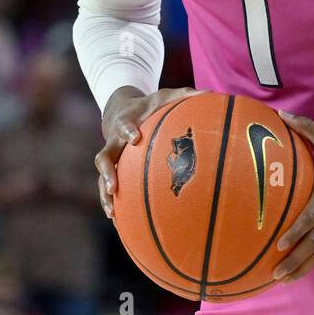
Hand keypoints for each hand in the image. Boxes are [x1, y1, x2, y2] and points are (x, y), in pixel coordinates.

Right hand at [94, 86, 201, 217]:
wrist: (119, 110)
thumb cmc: (148, 106)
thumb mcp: (165, 96)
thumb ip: (185, 95)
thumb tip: (212, 93)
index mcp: (126, 123)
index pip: (123, 126)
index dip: (126, 130)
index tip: (134, 137)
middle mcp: (113, 142)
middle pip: (103, 157)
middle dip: (107, 171)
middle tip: (113, 186)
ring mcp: (111, 157)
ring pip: (101, 177)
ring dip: (105, 194)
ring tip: (112, 212)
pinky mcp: (112, 169)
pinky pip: (108, 187)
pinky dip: (112, 203)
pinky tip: (118, 221)